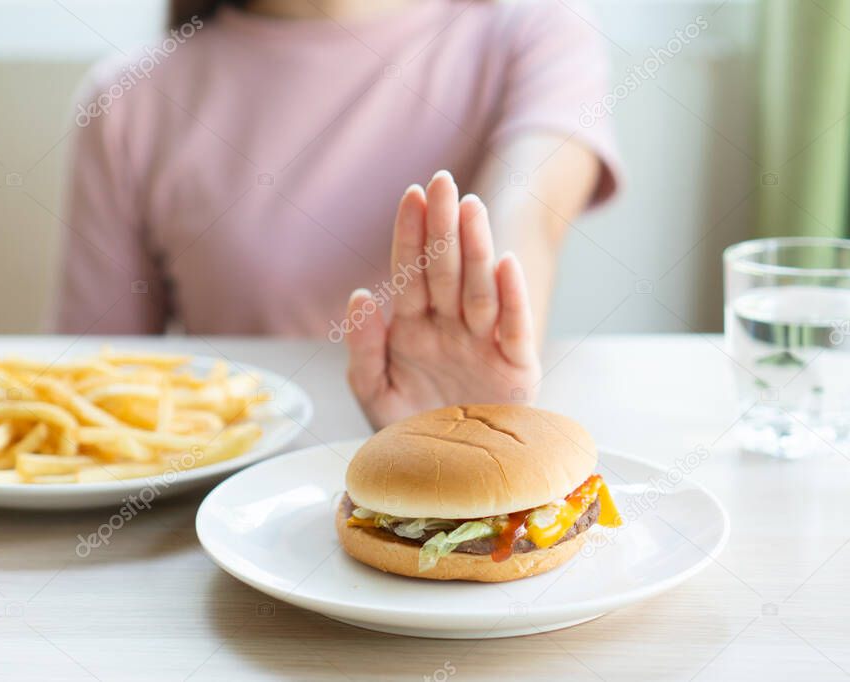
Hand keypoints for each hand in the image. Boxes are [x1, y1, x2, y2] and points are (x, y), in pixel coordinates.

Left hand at [344, 170, 541, 429]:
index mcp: (413, 328)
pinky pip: (513, 327)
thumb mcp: (373, 394)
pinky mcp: (516, 366)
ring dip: (476, 249)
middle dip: (442, 226)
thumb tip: (359, 294)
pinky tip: (505, 265)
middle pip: (446, 269)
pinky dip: (511, 298)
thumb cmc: (410, 432)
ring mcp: (483, 342)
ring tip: (471, 210)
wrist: (450, 479)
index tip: (410, 195)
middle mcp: (449, 326)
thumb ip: (363, 349)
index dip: (410, 235)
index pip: (410, 272)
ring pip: (479, 288)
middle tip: (442, 181)